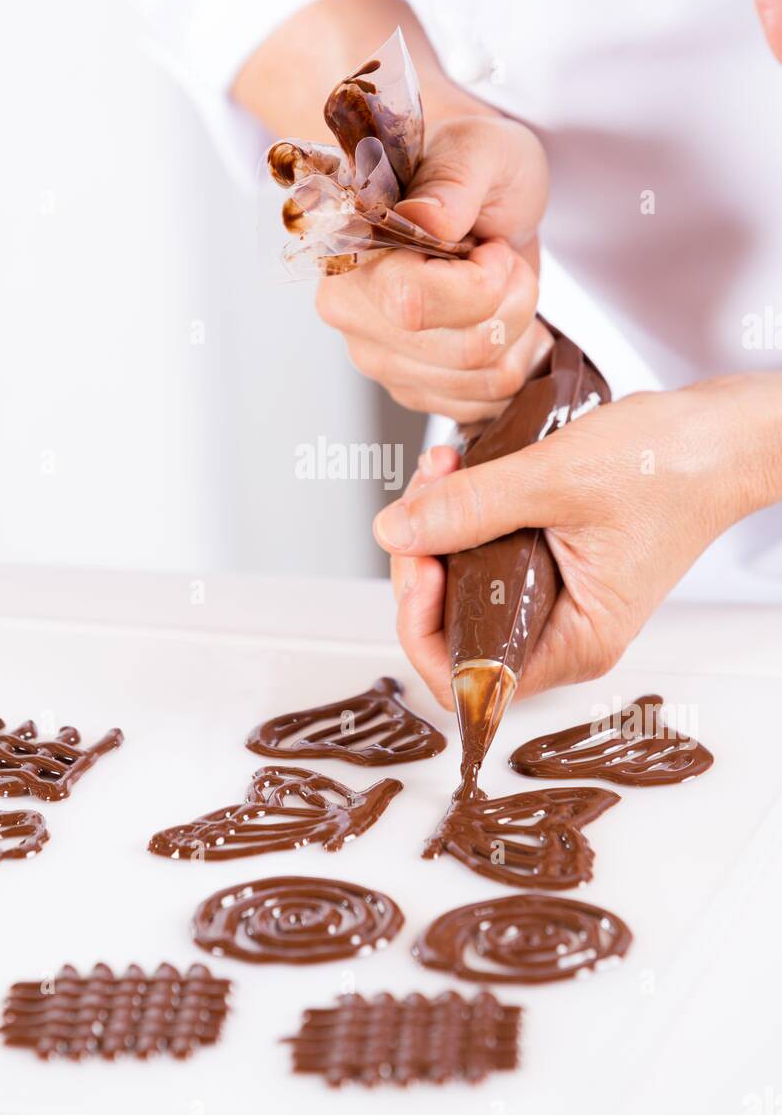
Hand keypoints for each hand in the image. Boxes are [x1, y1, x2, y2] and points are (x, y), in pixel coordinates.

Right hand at [315, 113, 550, 421]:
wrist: (477, 198)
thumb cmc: (472, 168)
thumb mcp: (481, 149)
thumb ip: (455, 178)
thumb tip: (426, 219)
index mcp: (352, 255)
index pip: (415, 306)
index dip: (481, 284)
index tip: (491, 247)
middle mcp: (354, 316)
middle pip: (463, 352)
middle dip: (512, 302)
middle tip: (502, 260)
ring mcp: (383, 361)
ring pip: (486, 380)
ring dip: (519, 329)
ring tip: (502, 286)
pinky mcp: (415, 390)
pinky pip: (489, 403)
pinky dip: (514, 361)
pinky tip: (500, 321)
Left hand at [373, 378, 781, 709]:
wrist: (717, 435)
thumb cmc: (672, 466)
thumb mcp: (560, 480)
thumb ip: (473, 508)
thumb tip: (396, 532)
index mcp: (576, 641)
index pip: (468, 679)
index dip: (423, 626)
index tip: (418, 561)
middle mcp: (560, 630)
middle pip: (453, 626)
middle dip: (423, 558)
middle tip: (423, 497)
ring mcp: (551, 595)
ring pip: (461, 583)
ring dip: (437, 527)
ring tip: (442, 470)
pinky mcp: (545, 560)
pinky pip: (481, 552)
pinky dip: (461, 513)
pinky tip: (459, 471)